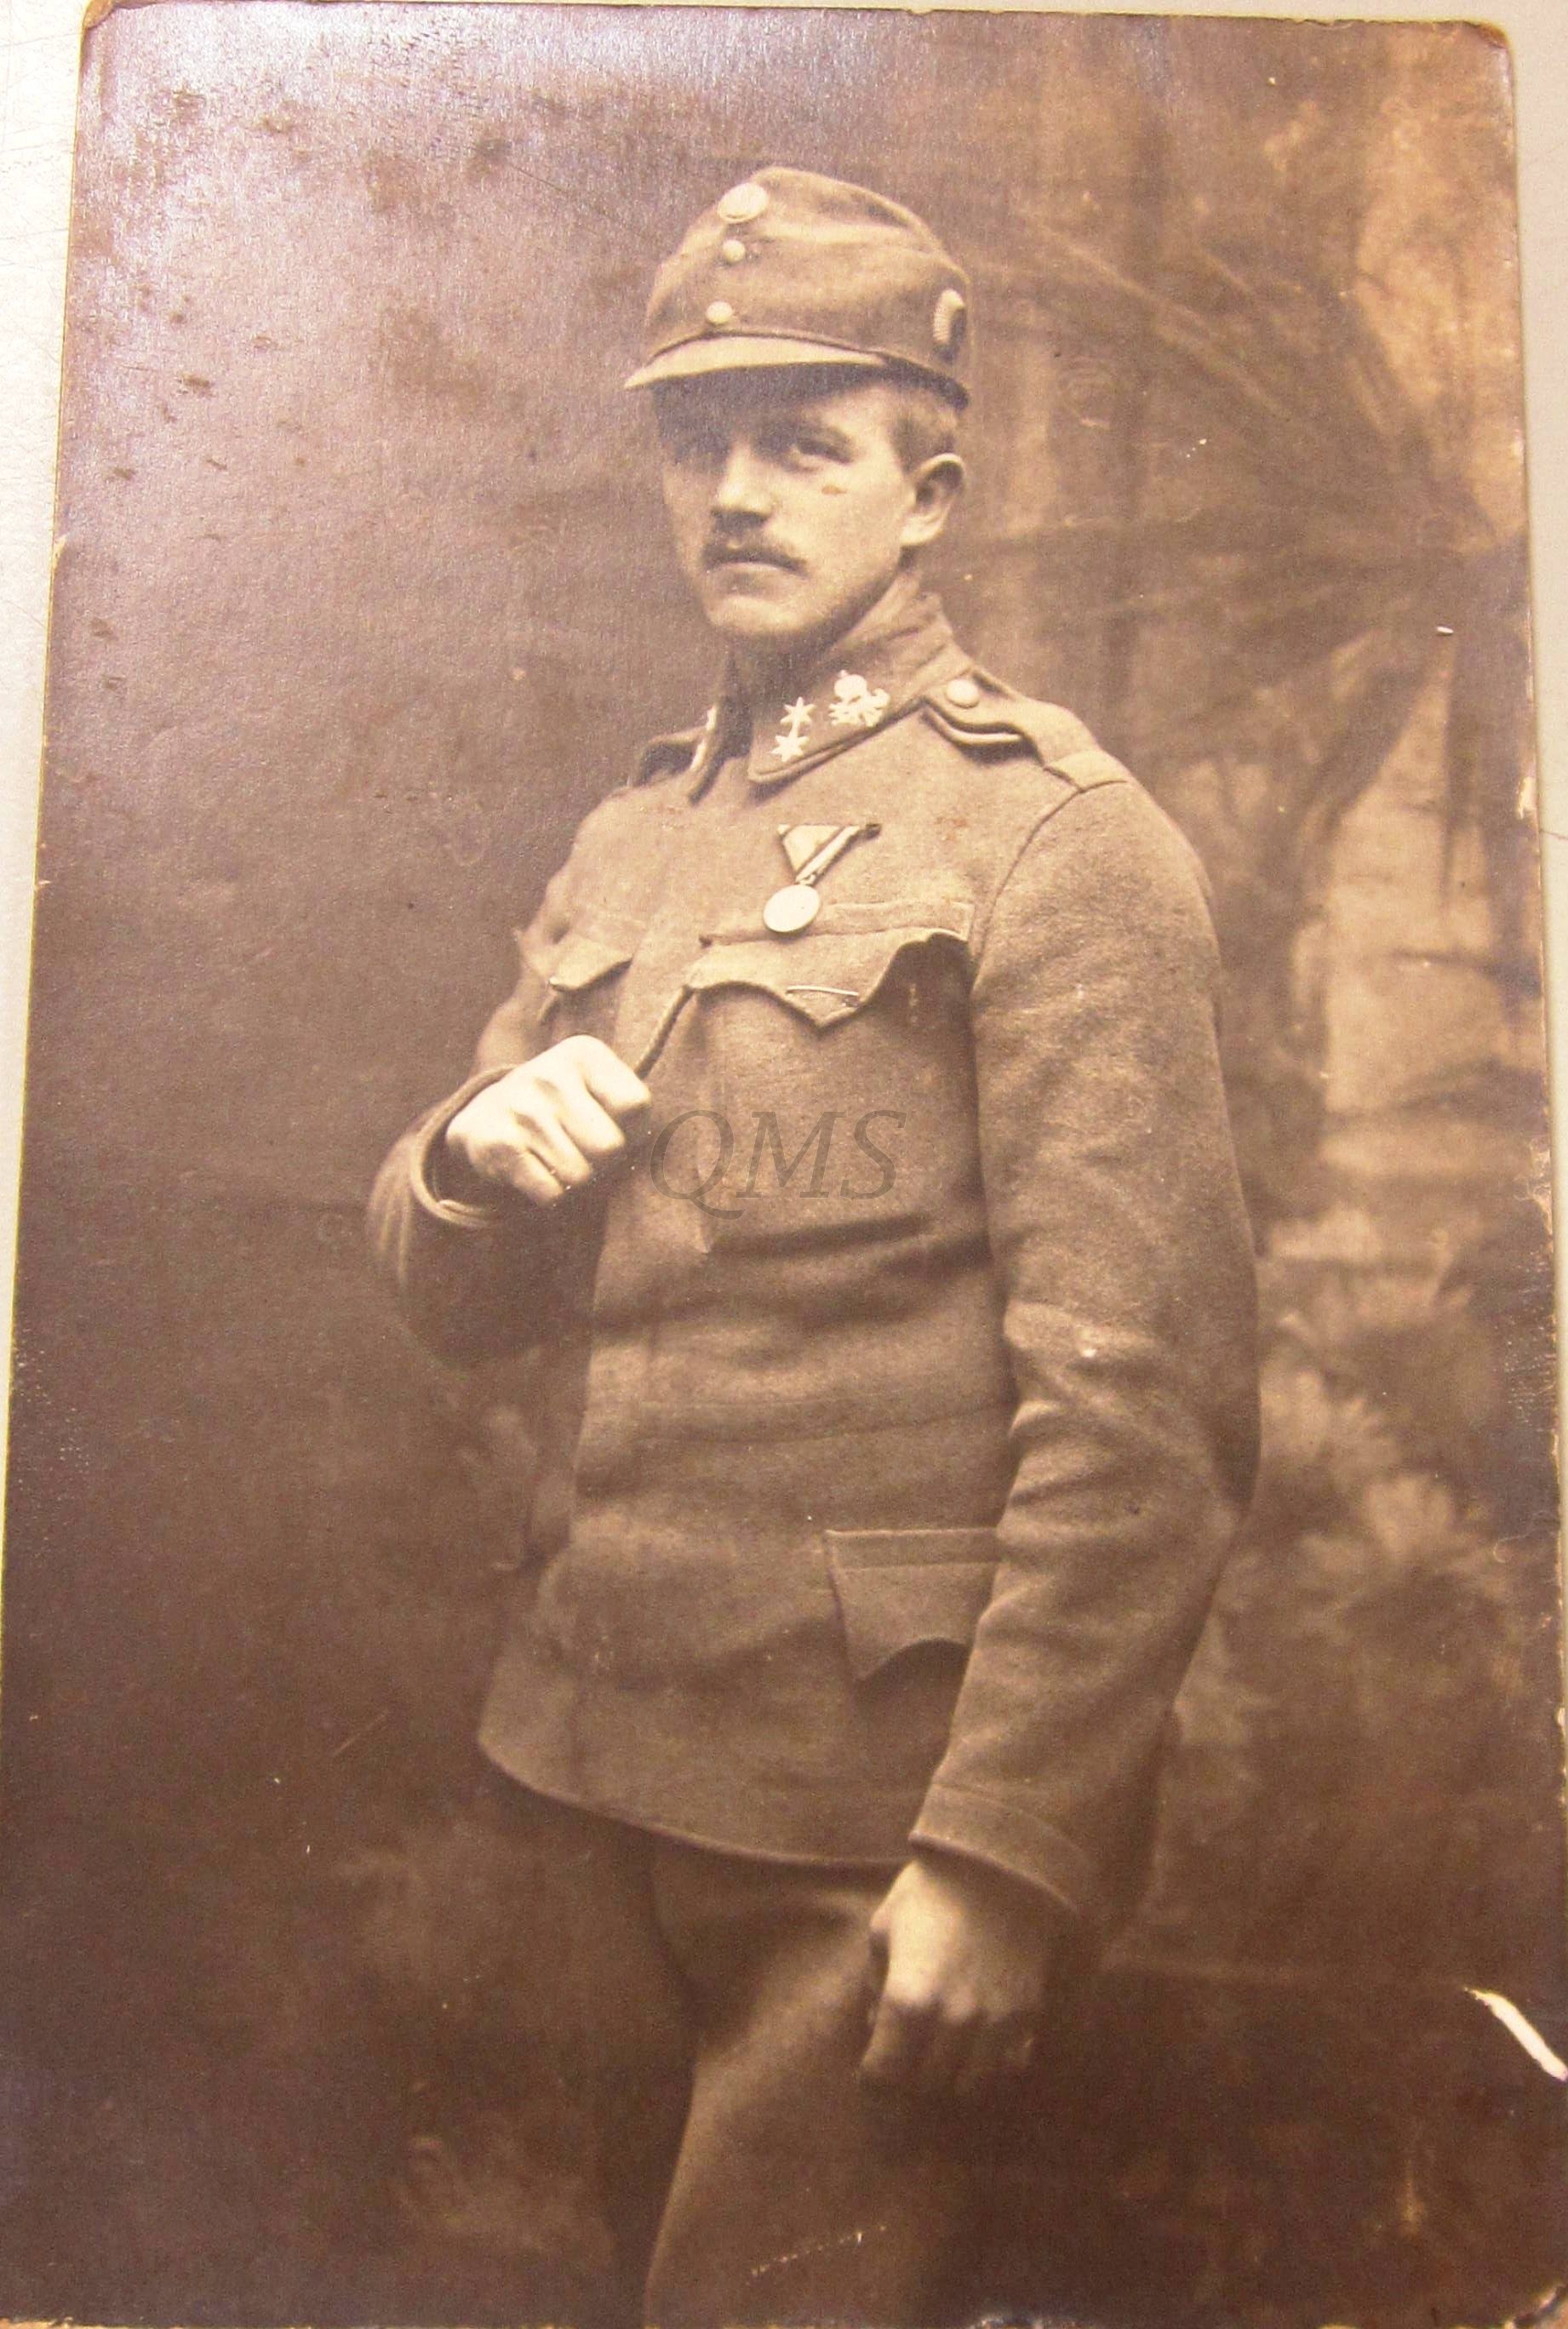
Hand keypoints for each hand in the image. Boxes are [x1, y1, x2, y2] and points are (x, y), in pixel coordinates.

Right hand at [445, 1036, 651, 1207]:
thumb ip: (631, 1110)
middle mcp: (550, 1075)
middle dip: (605, 1161)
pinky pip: (551, 1193)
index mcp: (583, 1054)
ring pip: (580, 1175)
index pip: (635, 1105)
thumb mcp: (596, 1088)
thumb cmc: (561, 1107)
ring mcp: (522, 1109)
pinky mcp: (501, 1145)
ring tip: (559, 1159)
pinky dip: (551, 1194)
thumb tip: (638, 1152)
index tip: (613, 1126)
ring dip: (576, 1179)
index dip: (633, 1129)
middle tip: (585, 1150)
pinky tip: (538, 1170)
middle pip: (610, 1146)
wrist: (487, 1115)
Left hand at [860, 1854, 1053, 2097]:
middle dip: (909, 2075)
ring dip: (951, 2073)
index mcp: (908, 2001)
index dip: (871, 2076)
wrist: (1002, 1863)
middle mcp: (952, 2023)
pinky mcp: (1026, 2018)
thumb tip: (876, 2025)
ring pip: (967, 2087)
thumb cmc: (933, 1891)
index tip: (872, 2066)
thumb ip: (876, 1985)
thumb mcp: (886, 1927)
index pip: (882, 2077)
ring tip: (943, 2047)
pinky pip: (1005, 2067)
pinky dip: (990, 2064)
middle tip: (907, 2051)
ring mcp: (994, 2025)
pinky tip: (980, 2038)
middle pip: (924, 2086)